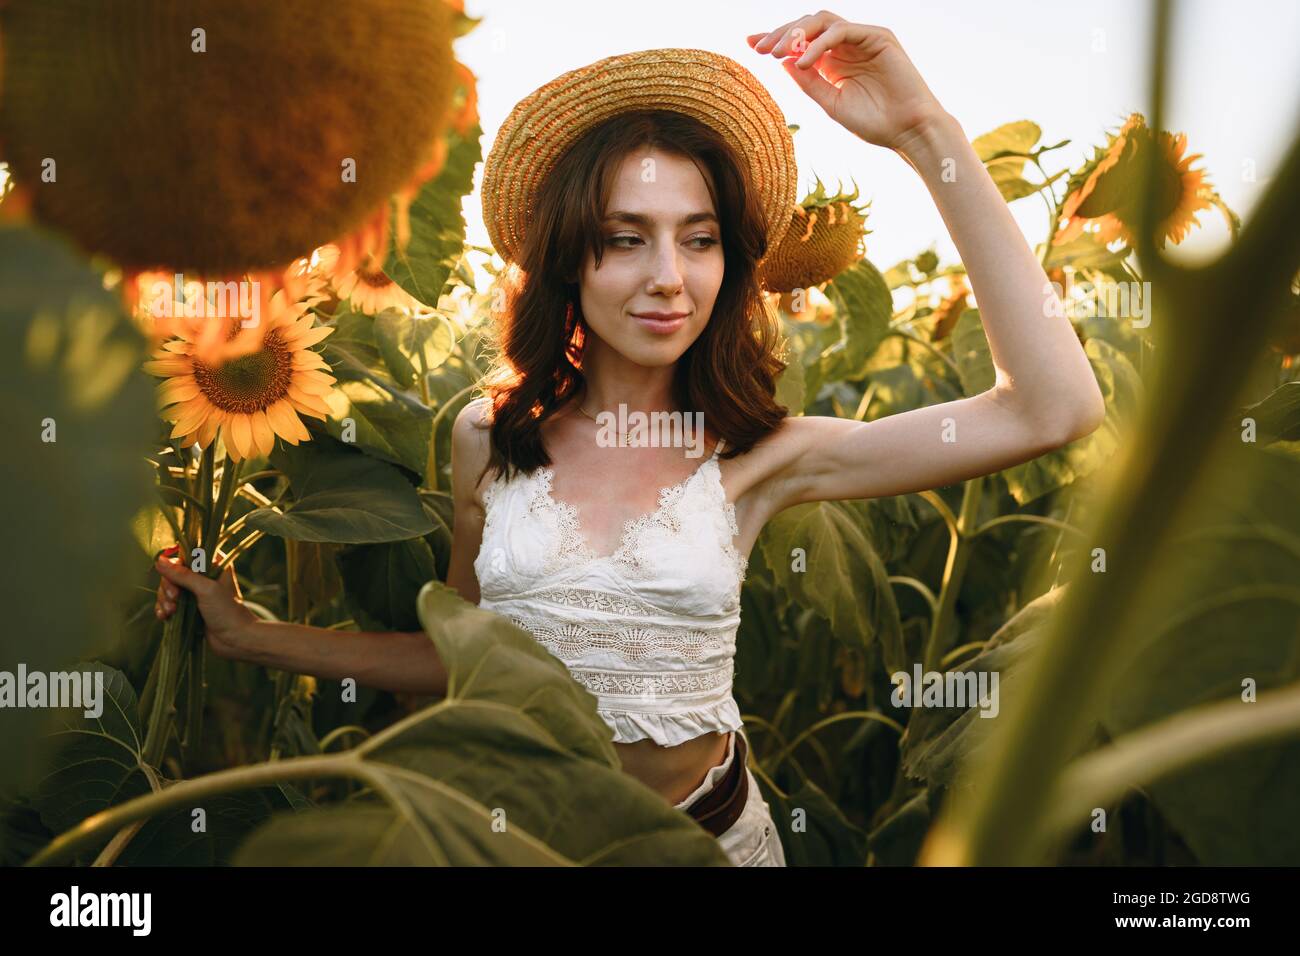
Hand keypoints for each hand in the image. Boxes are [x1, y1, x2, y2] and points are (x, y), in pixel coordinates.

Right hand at [154, 547, 257, 659]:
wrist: (236, 639)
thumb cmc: (226, 611)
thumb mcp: (205, 589)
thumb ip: (182, 575)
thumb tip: (159, 560)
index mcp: (213, 563)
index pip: (183, 556)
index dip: (173, 568)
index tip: (174, 583)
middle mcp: (203, 575)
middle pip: (172, 573)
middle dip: (168, 587)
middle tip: (174, 599)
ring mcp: (195, 592)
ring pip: (168, 589)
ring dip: (164, 600)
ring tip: (170, 612)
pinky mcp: (189, 607)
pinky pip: (168, 603)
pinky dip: (163, 608)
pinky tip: (164, 617)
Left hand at [748, 11, 946, 151]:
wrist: (908, 131)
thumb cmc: (874, 123)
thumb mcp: (831, 103)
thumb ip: (808, 82)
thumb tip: (782, 62)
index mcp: (833, 60)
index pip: (800, 41)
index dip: (775, 38)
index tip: (749, 44)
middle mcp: (846, 45)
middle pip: (807, 24)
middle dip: (780, 33)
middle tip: (760, 49)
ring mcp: (862, 38)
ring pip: (822, 20)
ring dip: (796, 34)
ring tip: (778, 54)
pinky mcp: (878, 36)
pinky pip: (841, 30)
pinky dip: (819, 44)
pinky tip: (804, 63)